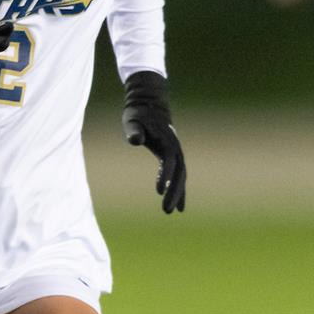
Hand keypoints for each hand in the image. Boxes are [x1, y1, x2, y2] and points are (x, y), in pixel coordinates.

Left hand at [121, 70, 185, 213]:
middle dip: (175, 192)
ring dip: (179, 194)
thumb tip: (135, 140)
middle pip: (180, 173)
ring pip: (182, 176)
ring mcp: (176, 152)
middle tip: (167, 210)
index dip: (165, 176)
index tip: (159, 191)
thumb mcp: (131, 120)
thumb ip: (134, 131)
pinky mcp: (172, 155)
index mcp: (166, 141)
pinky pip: (179, 175)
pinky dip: (179, 189)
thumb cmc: (138, 112)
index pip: (169, 162)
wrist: (149, 102)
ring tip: (173, 211)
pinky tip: (177, 204)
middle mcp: (175, 148)